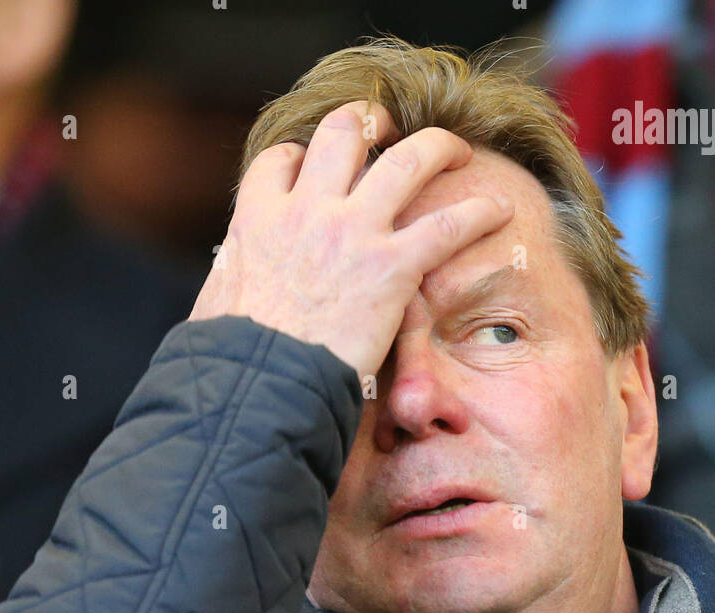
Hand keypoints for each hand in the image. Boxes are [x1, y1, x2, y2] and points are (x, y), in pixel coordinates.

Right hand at [189, 100, 513, 379]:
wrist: (258, 388)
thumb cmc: (231, 366)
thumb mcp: (214, 312)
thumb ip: (229, 290)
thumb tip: (226, 304)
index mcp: (258, 221)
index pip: (283, 160)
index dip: (304, 155)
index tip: (316, 165)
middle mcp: (306, 212)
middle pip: (343, 133)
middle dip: (372, 123)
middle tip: (392, 133)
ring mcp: (351, 233)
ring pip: (406, 159)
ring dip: (437, 147)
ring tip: (457, 152)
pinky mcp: (391, 267)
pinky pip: (447, 225)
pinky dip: (479, 213)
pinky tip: (500, 210)